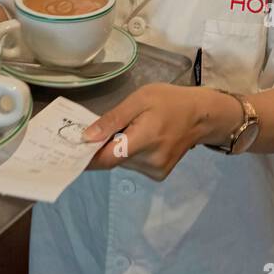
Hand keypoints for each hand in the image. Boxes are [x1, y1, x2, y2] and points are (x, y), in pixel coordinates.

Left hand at [81, 83, 238, 180]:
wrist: (202, 116)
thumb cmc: (169, 101)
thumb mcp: (140, 99)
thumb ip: (113, 119)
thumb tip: (87, 137)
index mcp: (145, 139)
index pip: (107, 158)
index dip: (87, 156)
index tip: (71, 149)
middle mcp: (150, 162)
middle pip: (113, 159)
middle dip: (105, 145)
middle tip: (104, 127)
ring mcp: (156, 171)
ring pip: (122, 162)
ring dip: (118, 148)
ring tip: (130, 128)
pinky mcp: (159, 174)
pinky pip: (133, 164)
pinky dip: (130, 153)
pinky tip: (141, 138)